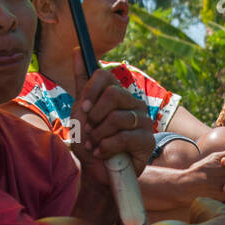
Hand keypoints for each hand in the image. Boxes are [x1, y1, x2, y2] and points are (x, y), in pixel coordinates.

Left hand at [72, 49, 154, 185]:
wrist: (96, 173)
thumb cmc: (89, 143)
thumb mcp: (80, 112)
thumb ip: (81, 83)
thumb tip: (77, 51)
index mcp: (117, 94)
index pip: (105, 75)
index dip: (91, 90)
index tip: (83, 108)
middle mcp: (132, 103)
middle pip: (113, 94)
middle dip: (95, 116)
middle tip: (90, 130)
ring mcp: (142, 121)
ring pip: (116, 118)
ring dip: (98, 135)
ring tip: (95, 145)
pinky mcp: (147, 140)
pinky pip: (123, 137)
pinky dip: (106, 147)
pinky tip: (103, 154)